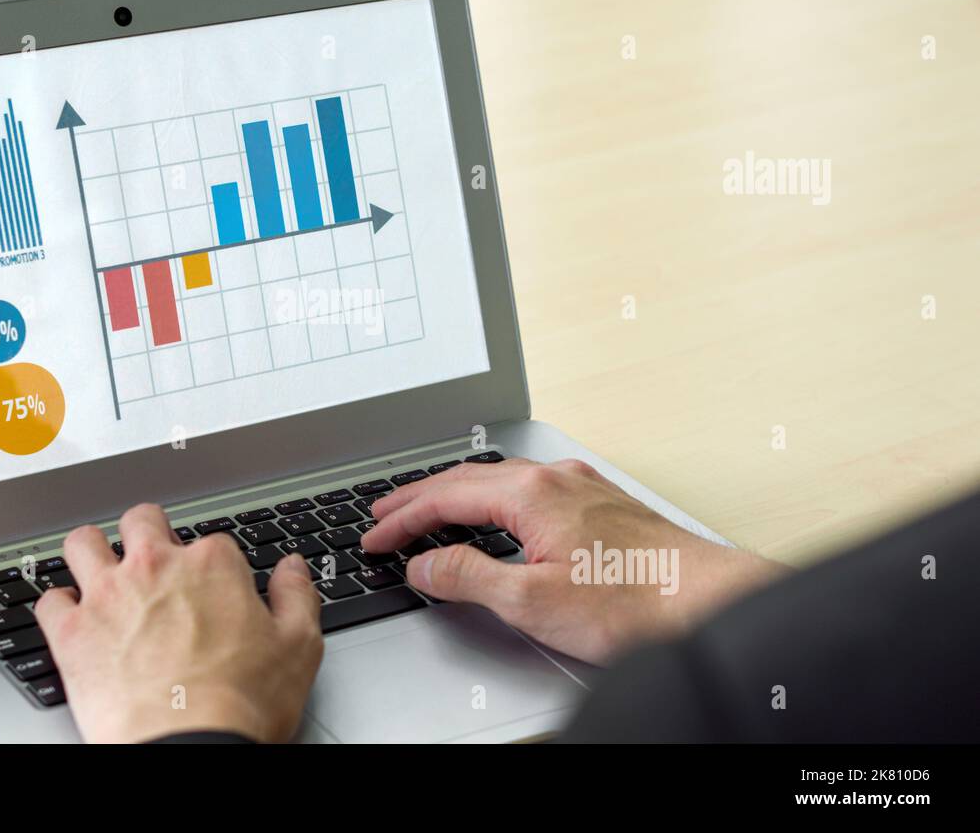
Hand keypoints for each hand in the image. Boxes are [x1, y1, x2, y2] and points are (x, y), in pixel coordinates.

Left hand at [34, 505, 322, 742]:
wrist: (188, 748)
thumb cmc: (240, 703)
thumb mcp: (298, 647)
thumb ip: (296, 596)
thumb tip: (292, 568)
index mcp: (211, 564)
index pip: (210, 541)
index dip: (212, 564)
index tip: (213, 586)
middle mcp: (154, 567)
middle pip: (140, 520)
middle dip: (146, 533)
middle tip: (152, 560)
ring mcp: (107, 595)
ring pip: (83, 542)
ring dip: (91, 553)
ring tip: (99, 571)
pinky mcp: (71, 632)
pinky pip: (48, 600)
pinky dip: (58, 607)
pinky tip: (70, 619)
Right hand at [362, 459, 785, 664]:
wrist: (707, 601)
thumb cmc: (634, 601)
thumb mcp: (531, 600)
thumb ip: (468, 577)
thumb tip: (425, 564)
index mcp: (531, 495)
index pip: (445, 498)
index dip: (401, 520)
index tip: (373, 538)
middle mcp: (555, 480)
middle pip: (468, 479)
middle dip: (419, 498)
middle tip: (382, 515)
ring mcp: (580, 487)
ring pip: (500, 480)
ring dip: (456, 495)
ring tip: (427, 511)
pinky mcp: (600, 503)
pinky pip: (529, 489)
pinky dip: (492, 499)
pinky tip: (496, 513)